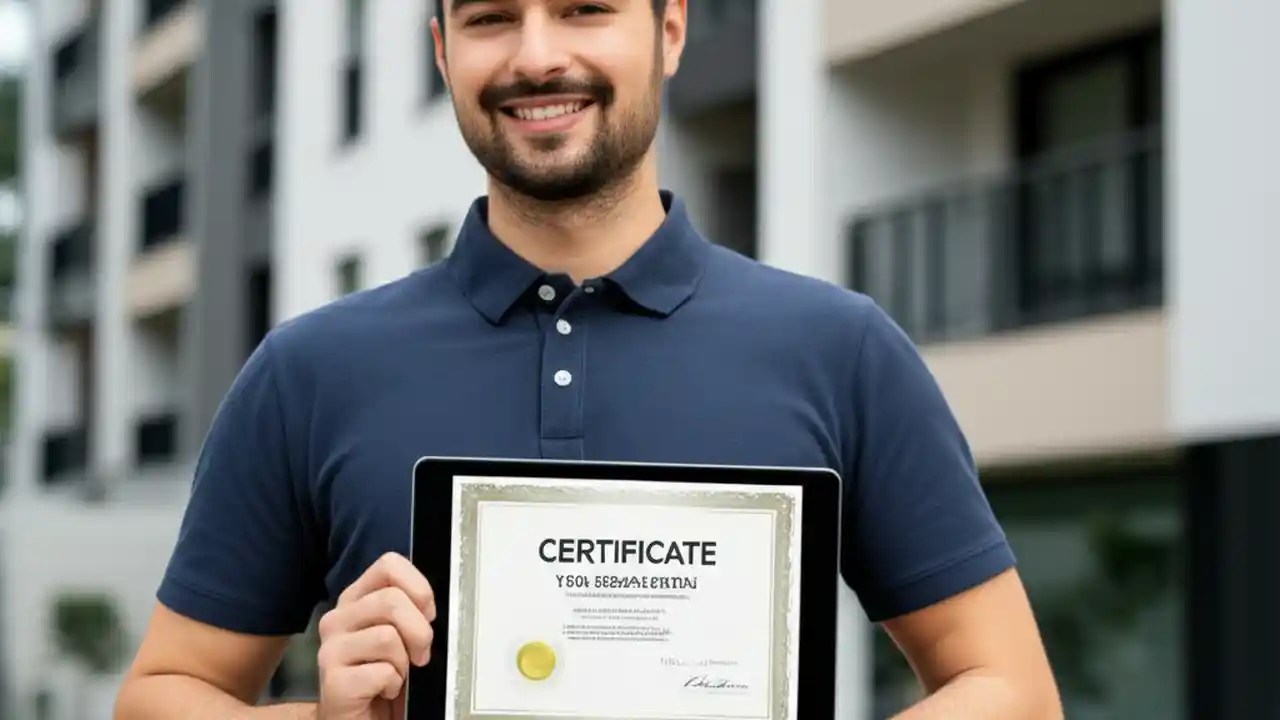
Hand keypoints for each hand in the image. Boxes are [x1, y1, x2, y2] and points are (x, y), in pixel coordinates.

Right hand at [316, 552, 435, 719]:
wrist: (363, 719)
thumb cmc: (386, 676)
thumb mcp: (401, 635)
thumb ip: (409, 611)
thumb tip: (429, 606)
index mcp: (355, 600)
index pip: (389, 565)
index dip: (418, 587)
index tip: (428, 614)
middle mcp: (336, 619)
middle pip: (391, 600)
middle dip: (419, 631)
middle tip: (419, 655)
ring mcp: (330, 651)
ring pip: (388, 636)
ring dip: (404, 662)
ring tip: (395, 675)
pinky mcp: (333, 683)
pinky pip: (382, 672)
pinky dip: (394, 685)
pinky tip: (383, 691)